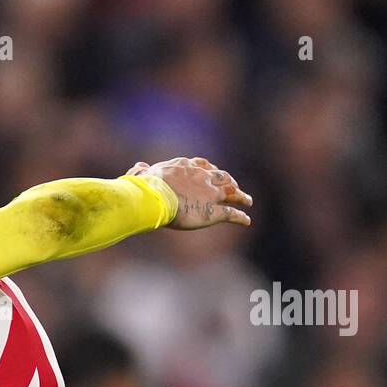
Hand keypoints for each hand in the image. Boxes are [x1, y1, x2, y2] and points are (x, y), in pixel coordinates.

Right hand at [125, 157, 251, 228]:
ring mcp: (210, 194)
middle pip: (222, 177)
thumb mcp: (141, 175)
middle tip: (235, 187)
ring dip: (241, 196)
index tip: (213, 172)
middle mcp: (202, 177)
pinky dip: (240, 217)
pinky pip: (231, 213)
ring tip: (248, 201)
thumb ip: (141, 172)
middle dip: (230, 182)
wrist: (154, 197)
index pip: (203, 165)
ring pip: (231, 193)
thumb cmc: (144, 188)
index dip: (210, 170)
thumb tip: (138, 167)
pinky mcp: (213, 211)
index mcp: (186, 167)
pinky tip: (246, 221)